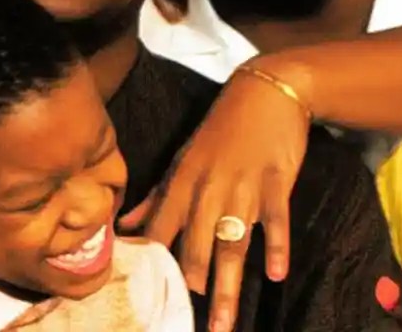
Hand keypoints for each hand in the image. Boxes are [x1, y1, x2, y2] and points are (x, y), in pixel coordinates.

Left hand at [119, 67, 310, 331]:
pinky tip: (275, 274)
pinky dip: (276, 247)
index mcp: (183, 182)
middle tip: (187, 324)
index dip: (152, 265)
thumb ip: (158, 197)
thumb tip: (126, 228)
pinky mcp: (276, 181)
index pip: (160, 231)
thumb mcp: (184, 158)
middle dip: (191, 289)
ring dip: (228, 286)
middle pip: (196, 248)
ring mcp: (244, 187)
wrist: (267, 92)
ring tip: (226, 322)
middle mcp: (209, 189)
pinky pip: (275, 220)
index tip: (145, 298)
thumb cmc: (222, 127)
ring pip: (232, 244)